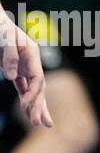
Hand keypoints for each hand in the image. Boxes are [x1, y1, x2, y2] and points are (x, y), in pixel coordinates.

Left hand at [0, 3, 53, 127]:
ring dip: (37, 107)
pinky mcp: (17, 70)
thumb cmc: (0, 28)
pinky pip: (24, 88)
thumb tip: (13, 76)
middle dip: (40, 106)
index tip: (25, 107)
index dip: (33, 94)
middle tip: (40, 124)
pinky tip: (29, 111)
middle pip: (40, 87)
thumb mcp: (4, 39)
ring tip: (42, 124)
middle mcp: (32, 62)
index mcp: (32, 54)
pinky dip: (26, 100)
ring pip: (34, 90)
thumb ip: (10, 56)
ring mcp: (25, 66)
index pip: (38, 78)